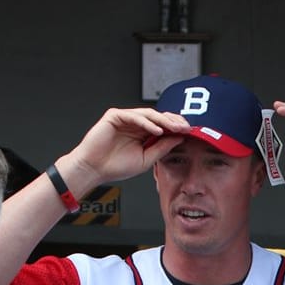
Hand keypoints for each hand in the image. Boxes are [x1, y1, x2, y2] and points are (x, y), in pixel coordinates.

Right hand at [60, 108, 189, 189]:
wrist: (94, 169)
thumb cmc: (116, 166)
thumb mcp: (146, 159)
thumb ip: (162, 148)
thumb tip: (179, 138)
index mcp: (143, 133)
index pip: (164, 126)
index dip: (177, 127)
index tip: (190, 132)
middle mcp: (136, 124)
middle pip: (159, 117)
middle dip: (174, 121)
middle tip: (186, 127)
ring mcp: (125, 118)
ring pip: (149, 114)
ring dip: (163, 121)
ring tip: (175, 128)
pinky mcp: (115, 116)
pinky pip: (134, 115)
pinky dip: (146, 122)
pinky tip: (157, 130)